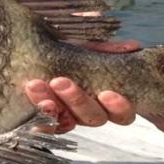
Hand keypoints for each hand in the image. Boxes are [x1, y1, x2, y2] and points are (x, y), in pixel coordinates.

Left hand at [25, 40, 140, 133]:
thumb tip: (131, 46)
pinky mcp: (47, 118)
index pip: (122, 112)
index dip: (118, 107)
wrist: (36, 44)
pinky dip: (40, 120)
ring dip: (52, 107)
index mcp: (110, 96)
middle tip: (59, 82)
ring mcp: (70, 116)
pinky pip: (46, 127)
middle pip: (93, 117)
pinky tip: (32, 104)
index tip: (107, 93)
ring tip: (35, 86)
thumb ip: (104, 42)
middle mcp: (92, 110)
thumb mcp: (86, 36)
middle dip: (76, 100)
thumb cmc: (69, 41)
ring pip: (67, 121)